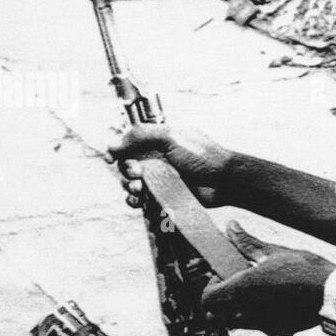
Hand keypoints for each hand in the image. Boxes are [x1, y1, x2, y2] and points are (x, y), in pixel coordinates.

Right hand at [106, 125, 233, 208]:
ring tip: (138, 188)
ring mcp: (159, 179)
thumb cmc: (201, 155)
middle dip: (126, 169)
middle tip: (137, 173)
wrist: (223, 181)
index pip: (129, 144)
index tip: (112, 157)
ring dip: (129, 186)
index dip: (117, 150)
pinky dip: (135, 200)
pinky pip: (142, 200)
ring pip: (131, 184)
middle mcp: (156, 159)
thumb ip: (141, 135)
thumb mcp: (171, 136)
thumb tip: (112, 143)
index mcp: (157, 142)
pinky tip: (138, 200)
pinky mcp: (164, 197)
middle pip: (127, 165)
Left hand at [201, 222, 335, 335]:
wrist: (333, 295)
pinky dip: (257, 316)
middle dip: (218, 303)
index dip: (210, 287)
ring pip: (235, 323)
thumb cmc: (306, 271)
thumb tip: (230, 227)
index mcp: (242, 290)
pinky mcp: (277, 331)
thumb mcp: (274, 252)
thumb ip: (247, 243)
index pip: (207, 299)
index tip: (223, 276)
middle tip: (233, 287)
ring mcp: (262, 325)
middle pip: (215, 317)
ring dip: (236, 310)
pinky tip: (274, 301)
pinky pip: (257, 326)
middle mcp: (247, 312)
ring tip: (254, 292)